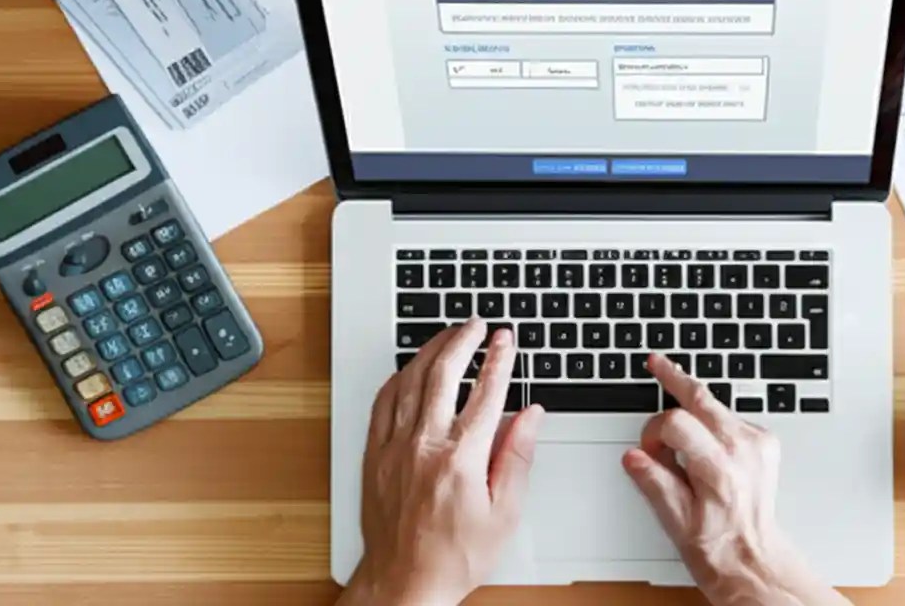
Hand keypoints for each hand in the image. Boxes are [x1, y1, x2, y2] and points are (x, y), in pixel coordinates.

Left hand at [339, 319, 543, 605]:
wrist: (405, 584)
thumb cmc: (454, 556)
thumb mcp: (505, 513)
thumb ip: (517, 457)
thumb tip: (530, 416)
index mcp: (461, 458)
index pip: (486, 392)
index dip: (500, 359)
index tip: (507, 339)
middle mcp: (424, 445)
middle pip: (444, 373)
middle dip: (464, 340)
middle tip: (478, 324)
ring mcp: (394, 447)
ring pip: (410, 380)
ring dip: (431, 350)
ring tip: (449, 335)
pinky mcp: (375, 455)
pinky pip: (383, 402)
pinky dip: (399, 378)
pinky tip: (410, 368)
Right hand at [622, 355, 849, 605]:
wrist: (754, 559)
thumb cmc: (718, 547)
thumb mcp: (675, 523)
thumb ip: (654, 484)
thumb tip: (634, 457)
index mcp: (720, 469)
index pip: (677, 422)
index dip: (653, 432)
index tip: (647, 450)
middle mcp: (743, 449)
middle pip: (703, 397)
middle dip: (675, 379)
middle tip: (657, 363)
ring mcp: (758, 444)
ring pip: (716, 405)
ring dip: (692, 406)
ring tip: (672, 411)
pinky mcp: (765, 443)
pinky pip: (730, 418)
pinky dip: (710, 421)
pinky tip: (700, 441)